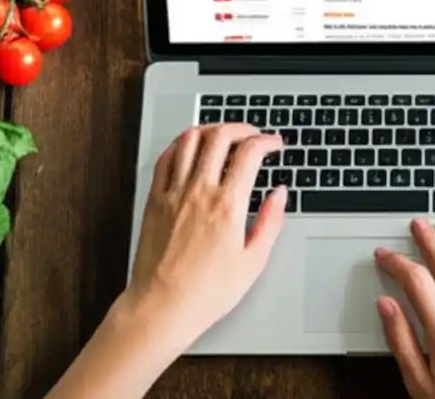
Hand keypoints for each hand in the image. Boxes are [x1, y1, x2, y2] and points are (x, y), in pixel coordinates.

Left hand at [126, 124, 285, 336]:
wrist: (161, 307)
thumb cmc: (206, 292)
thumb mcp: (253, 261)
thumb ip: (270, 222)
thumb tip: (279, 195)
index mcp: (227, 206)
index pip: (250, 153)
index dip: (267, 141)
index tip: (274, 145)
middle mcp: (199, 192)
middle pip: (220, 136)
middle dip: (241, 128)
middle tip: (252, 135)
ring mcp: (173, 193)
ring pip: (189, 140)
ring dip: (210, 129)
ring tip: (223, 135)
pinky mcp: (154, 200)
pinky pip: (165, 159)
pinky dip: (179, 145)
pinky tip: (189, 149)